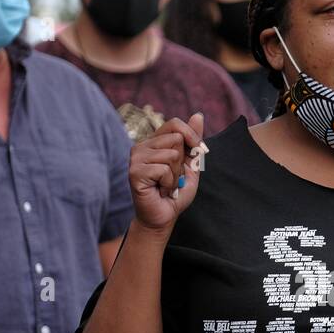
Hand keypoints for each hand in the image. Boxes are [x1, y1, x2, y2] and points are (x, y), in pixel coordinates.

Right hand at [128, 112, 205, 231]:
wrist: (163, 217)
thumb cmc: (175, 193)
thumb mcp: (190, 165)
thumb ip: (193, 141)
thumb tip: (198, 115)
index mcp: (153, 142)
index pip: (175, 124)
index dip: (191, 137)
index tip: (198, 151)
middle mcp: (141, 147)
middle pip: (176, 139)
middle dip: (182, 163)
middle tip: (171, 178)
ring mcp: (136, 158)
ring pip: (172, 155)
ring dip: (175, 176)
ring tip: (165, 185)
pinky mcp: (134, 171)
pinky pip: (164, 170)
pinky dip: (169, 184)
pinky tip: (160, 191)